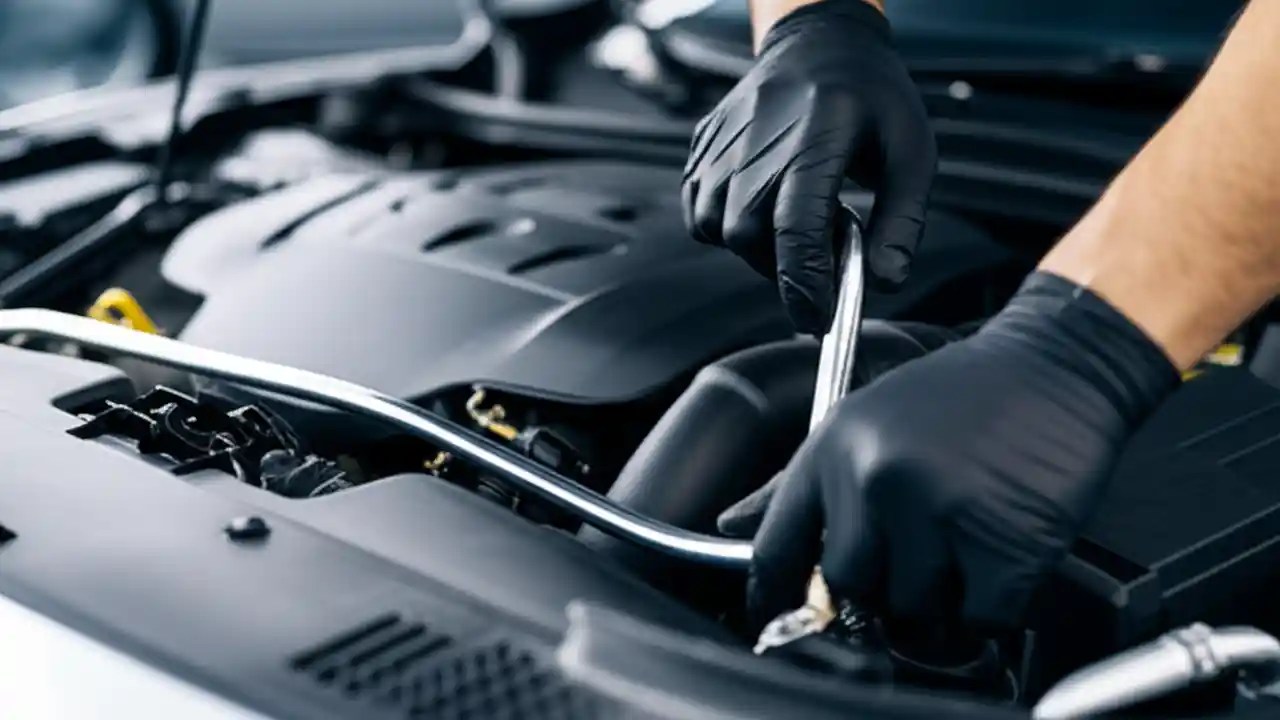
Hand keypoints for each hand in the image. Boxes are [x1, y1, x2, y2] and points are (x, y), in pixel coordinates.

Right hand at [682, 0, 935, 334]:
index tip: (820, 318)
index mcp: (818, 133)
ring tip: (792, 220)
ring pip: (717, 228)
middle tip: (819, 253)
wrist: (820, 44)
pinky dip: (724, 226)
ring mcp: (722, 139)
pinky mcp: (702, 144)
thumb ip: (901, 222)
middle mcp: (760, 134)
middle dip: (782, 266)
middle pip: (748, 235)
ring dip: (754, 246)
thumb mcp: (913, 154)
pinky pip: (698, 210)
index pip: (797, 227)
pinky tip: (761, 208)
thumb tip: (884, 282)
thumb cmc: (871, 98)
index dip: (805, 284)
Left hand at [720, 273, 1177, 629]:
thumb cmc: (965, 392)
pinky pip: (980, 619)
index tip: (784, 618)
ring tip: (963, 547)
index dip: (775, 595)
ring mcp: (936, 512)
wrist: (1058, 361)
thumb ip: (793, 482)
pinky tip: (998, 559)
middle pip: (848, 591)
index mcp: (831, 450)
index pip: (774, 550)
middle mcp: (874, 480)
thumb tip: (730, 526)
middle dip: (879, 592)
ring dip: (940, 600)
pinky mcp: (1001, 543)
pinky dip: (992, 607)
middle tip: (914, 564)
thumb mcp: (862, 420)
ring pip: (914, 613)